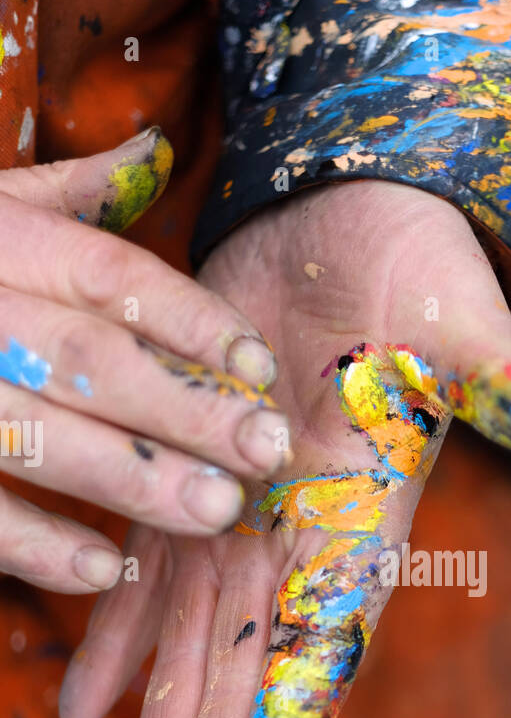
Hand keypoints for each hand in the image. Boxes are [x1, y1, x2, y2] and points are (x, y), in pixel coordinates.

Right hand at [0, 129, 291, 593]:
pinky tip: (107, 570)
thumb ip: (67, 195)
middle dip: (186, 407)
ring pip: (37, 436)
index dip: (191, 319)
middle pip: (88, 358)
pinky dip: (37, 545)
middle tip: (266, 450)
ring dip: (132, 480)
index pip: (108, 275)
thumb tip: (158, 147)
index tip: (259, 367)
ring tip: (215, 511)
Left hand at [60, 181, 510, 717]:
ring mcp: (242, 521)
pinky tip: (85, 710)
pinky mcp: (191, 482)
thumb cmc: (424, 274)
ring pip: (189, 651)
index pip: (320, 648)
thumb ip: (504, 379)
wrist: (369, 230)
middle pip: (246, 677)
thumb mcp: (467, 325)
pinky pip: (144, 585)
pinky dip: (113, 648)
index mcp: (361, 521)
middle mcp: (300, 543)